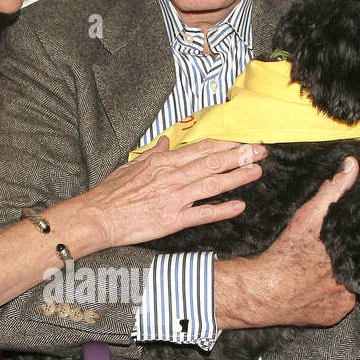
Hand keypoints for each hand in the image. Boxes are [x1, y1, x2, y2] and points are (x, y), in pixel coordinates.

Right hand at [73, 136, 266, 251]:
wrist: (97, 216)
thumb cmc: (111, 193)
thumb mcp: (132, 165)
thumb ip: (155, 153)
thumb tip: (169, 141)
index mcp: (163, 162)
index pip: (201, 149)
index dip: (225, 144)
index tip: (242, 140)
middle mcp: (172, 176)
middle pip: (212, 163)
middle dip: (239, 156)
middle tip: (261, 151)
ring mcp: (174, 198)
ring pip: (212, 184)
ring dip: (237, 177)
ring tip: (257, 171)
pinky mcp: (173, 220)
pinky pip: (202, 214)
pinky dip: (222, 210)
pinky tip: (239, 206)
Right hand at [215, 157, 358, 328]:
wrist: (260, 292)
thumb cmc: (284, 255)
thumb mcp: (309, 218)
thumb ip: (332, 192)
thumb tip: (352, 166)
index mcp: (353, 260)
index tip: (355, 238)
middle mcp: (352, 285)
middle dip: (355, 259)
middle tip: (334, 255)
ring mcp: (343, 304)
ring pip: (352, 287)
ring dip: (346, 279)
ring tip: (326, 269)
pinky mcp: (331, 317)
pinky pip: (338, 305)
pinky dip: (333, 297)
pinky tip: (320, 287)